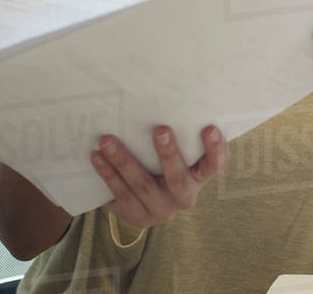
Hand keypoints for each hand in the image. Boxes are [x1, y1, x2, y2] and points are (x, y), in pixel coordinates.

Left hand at [90, 125, 227, 229]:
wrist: (142, 198)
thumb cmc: (163, 161)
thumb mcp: (176, 151)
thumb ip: (178, 133)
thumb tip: (163, 95)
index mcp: (200, 176)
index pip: (215, 165)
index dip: (215, 149)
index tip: (209, 128)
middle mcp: (185, 197)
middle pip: (178, 179)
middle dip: (169, 154)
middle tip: (160, 130)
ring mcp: (161, 210)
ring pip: (142, 186)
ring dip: (123, 160)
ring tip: (107, 140)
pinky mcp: (137, 216)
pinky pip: (121, 195)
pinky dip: (107, 174)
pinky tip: (96, 157)